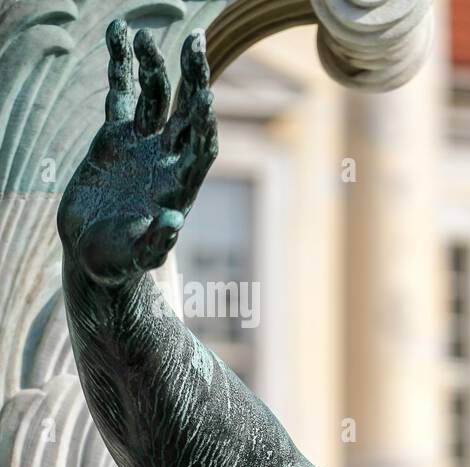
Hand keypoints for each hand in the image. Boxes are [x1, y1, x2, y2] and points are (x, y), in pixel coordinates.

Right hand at [58, 20, 216, 285]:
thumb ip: (157, 241)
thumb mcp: (139, 256)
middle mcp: (167, 157)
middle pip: (187, 110)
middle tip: (194, 41)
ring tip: (144, 35)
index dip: (204, 120)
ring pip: (154, 96)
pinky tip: (118, 33)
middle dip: (191, 77)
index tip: (205, 95)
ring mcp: (143, 144)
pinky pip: (121, 94)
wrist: (96, 255)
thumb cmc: (121, 262)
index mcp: (180, 183)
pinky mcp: (116, 137)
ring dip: (153, 65)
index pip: (202, 144)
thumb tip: (172, 219)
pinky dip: (120, 66)